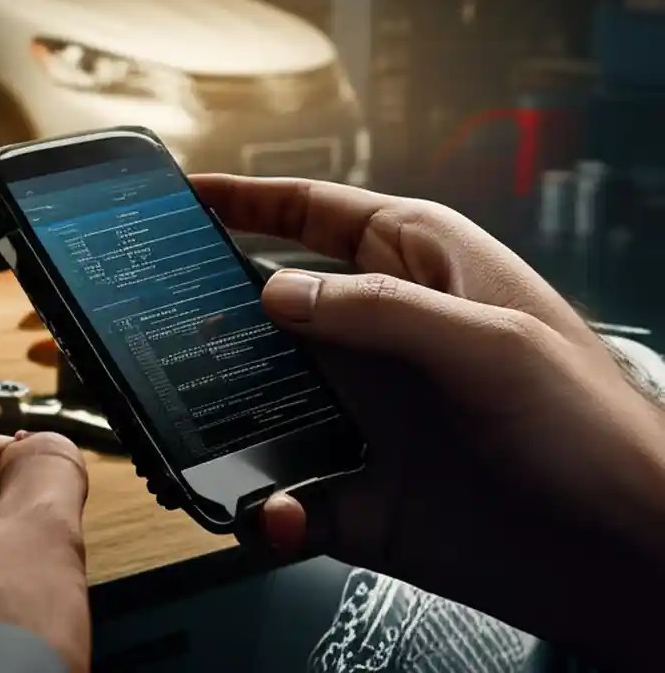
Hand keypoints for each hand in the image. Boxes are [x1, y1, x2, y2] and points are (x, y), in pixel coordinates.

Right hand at [194, 175, 664, 665]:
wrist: (631, 558)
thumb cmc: (596, 432)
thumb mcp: (493, 345)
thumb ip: (381, 310)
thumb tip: (277, 292)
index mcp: (420, 270)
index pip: (314, 215)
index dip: (243, 200)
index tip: (178, 198)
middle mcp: (381, 337)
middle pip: (266, 310)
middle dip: (200, 318)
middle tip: (140, 330)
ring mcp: (365, 415)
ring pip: (258, 404)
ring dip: (215, 422)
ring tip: (178, 436)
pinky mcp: (359, 491)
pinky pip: (284, 493)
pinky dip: (263, 508)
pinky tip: (271, 515)